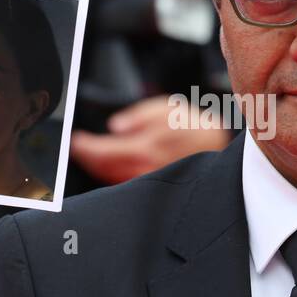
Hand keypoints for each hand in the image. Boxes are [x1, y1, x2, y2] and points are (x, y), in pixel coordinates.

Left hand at [70, 95, 231, 183]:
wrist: (218, 149)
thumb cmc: (194, 128)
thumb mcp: (167, 109)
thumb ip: (139, 116)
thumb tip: (115, 126)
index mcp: (146, 147)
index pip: (103, 151)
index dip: (85, 147)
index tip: (78, 141)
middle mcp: (145, 169)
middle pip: (103, 169)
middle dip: (87, 158)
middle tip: (80, 148)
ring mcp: (149, 182)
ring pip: (112, 179)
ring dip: (97, 168)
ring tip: (91, 156)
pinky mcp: (154, 188)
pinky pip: (125, 184)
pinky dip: (112, 176)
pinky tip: (109, 168)